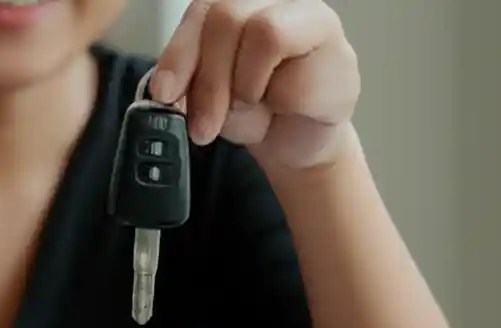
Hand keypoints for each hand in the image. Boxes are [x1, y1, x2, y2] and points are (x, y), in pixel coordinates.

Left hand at [150, 0, 360, 170]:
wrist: (292, 141)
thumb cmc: (251, 108)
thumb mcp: (207, 95)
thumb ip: (187, 81)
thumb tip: (164, 89)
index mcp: (235, 3)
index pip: (202, 10)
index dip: (179, 54)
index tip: (165, 94)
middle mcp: (272, 0)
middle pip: (226, 17)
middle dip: (208, 80)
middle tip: (204, 125)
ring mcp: (309, 16)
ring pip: (262, 30)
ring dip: (243, 86)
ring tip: (247, 108)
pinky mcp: (336, 49)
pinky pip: (296, 73)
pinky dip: (278, 99)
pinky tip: (282, 108)